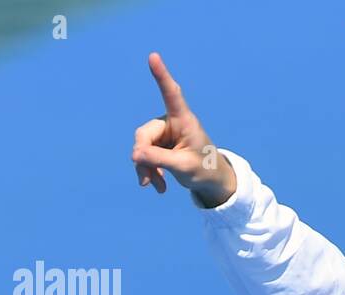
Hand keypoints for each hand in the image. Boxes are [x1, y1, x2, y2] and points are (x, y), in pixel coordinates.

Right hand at [130, 52, 235, 205]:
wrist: (210, 180)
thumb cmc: (204, 169)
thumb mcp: (183, 167)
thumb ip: (159, 160)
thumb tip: (134, 155)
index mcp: (184, 120)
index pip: (171, 94)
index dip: (161, 76)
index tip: (154, 56)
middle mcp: (171, 123)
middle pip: (144, 134)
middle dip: (143, 157)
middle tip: (147, 180)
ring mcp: (163, 134)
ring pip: (141, 148)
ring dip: (146, 169)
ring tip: (156, 187)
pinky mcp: (159, 145)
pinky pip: (144, 156)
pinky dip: (148, 172)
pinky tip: (157, 187)